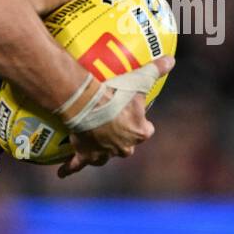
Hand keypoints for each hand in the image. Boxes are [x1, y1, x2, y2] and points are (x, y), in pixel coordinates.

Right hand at [57, 56, 173, 178]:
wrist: (88, 104)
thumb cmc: (116, 93)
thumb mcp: (139, 79)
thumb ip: (156, 69)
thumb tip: (171, 59)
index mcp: (139, 132)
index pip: (146, 131)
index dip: (141, 125)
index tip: (136, 118)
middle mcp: (124, 147)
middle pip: (126, 147)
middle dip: (121, 141)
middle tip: (112, 128)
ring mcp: (104, 153)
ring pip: (104, 158)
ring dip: (101, 154)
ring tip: (94, 148)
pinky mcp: (85, 154)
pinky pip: (77, 164)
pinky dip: (69, 169)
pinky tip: (62, 174)